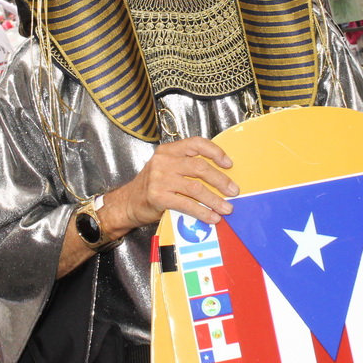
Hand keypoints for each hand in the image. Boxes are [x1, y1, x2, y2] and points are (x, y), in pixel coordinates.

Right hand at [103, 136, 237, 237]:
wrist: (128, 203)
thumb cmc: (153, 186)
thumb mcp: (167, 169)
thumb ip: (187, 167)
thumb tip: (220, 176)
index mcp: (168, 150)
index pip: (196, 144)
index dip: (215, 152)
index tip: (229, 164)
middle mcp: (163, 161)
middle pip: (199, 167)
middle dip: (220, 180)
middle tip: (233, 191)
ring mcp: (160, 179)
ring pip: (196, 188)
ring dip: (215, 200)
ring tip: (227, 208)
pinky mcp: (158, 197)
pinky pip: (186, 204)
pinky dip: (202, 212)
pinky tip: (212, 218)